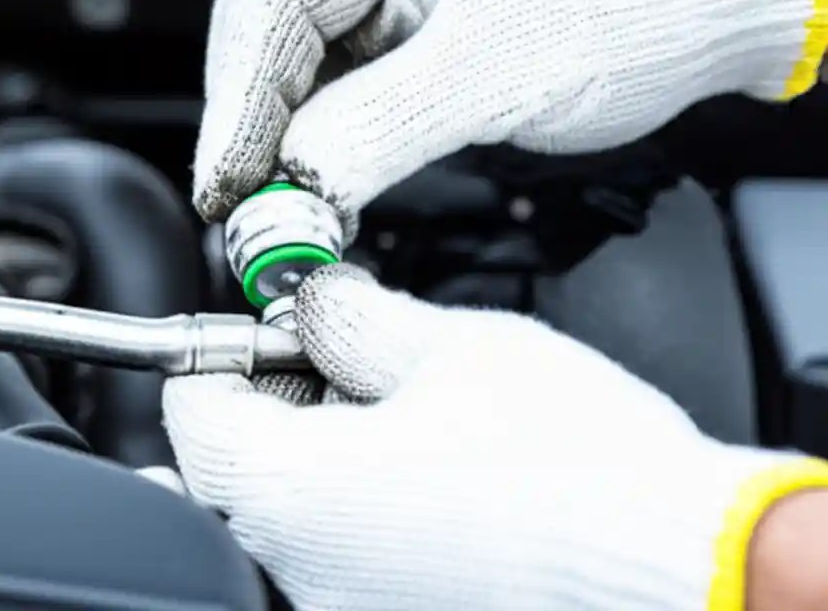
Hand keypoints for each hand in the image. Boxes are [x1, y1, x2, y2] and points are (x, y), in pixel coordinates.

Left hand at [163, 265, 827, 609]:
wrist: (685, 573)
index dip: (228, 353)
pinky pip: (344, 562)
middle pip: (230, 471)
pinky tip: (434, 489)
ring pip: (290, 519)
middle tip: (351, 366)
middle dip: (277, 407)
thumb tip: (313, 301)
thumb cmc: (578, 471)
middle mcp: (297, 569)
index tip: (275, 333)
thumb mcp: (452, 348)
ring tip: (413, 424)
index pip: (190, 410)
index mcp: (285, 489)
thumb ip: (351, 316)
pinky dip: (363, 519)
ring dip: (323, 461)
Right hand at [193, 0, 827, 222]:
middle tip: (249, 216)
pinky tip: (329, 188)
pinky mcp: (404, 31)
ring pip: (297, 69)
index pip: (265, 8)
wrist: (697, 11)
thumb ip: (382, 127)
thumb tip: (294, 183)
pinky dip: (326, 143)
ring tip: (290, 216)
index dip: (235, 106)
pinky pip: (338, 87)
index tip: (226, 188)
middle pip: (266, 39)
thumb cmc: (626, 7)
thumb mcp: (496, 75)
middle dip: (252, 132)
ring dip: (286, 146)